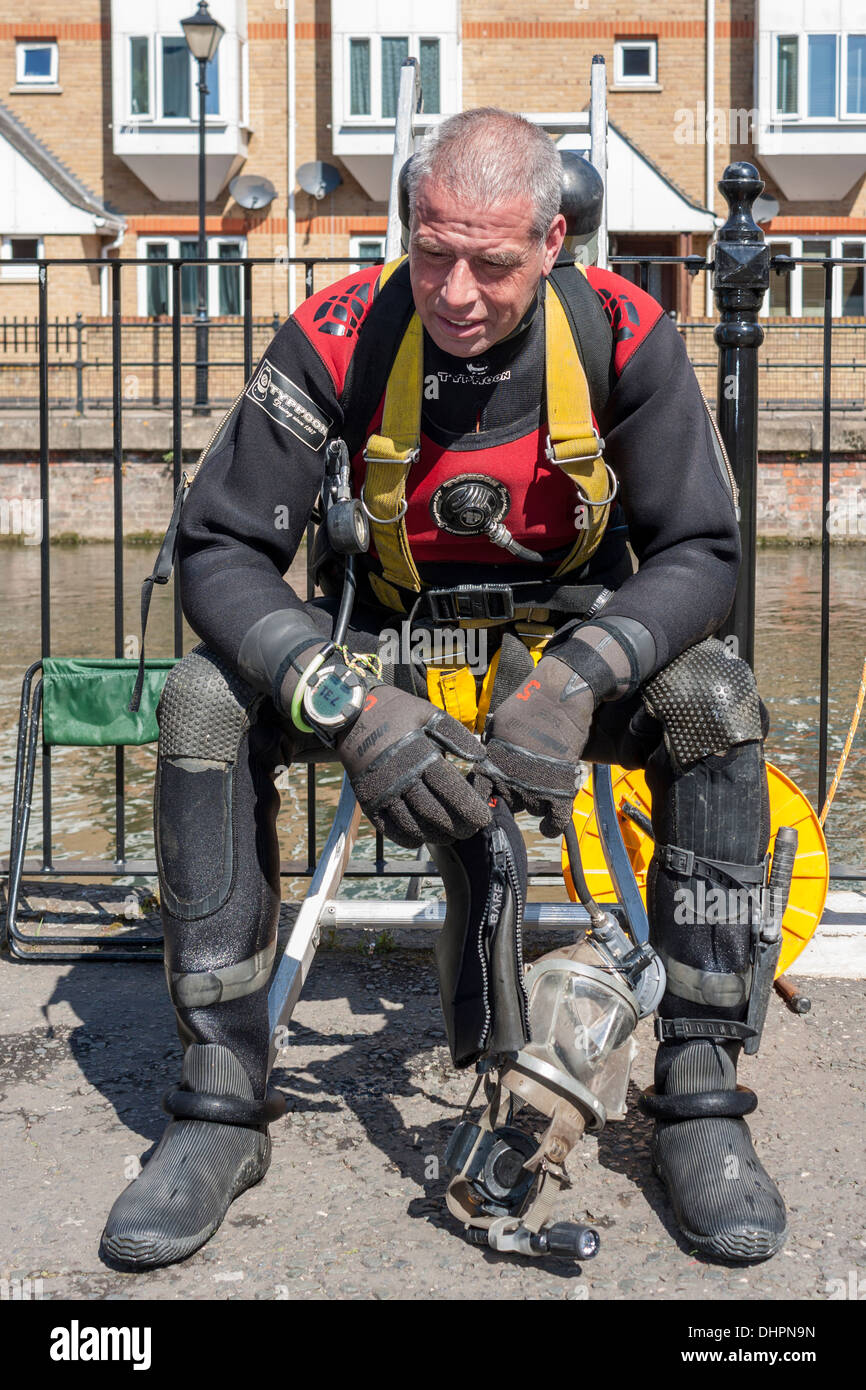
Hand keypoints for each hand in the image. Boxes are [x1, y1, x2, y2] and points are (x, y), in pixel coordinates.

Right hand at [335, 684, 491, 848]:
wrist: (352, 713)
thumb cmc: (396, 712)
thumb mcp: (428, 713)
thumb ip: (456, 735)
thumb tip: (481, 756)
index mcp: (418, 754)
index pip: (449, 788)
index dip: (468, 808)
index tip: (482, 819)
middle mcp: (399, 775)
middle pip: (432, 811)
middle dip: (455, 826)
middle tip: (470, 832)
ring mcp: (381, 790)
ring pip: (411, 824)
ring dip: (433, 835)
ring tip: (450, 837)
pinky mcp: (367, 799)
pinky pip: (386, 827)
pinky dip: (404, 837)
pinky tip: (419, 839)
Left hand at [479, 655, 594, 836]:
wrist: (559, 697)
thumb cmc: (527, 704)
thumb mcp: (498, 725)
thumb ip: (490, 748)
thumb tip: (482, 761)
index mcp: (491, 763)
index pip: (478, 793)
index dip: (480, 800)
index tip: (482, 804)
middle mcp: (510, 779)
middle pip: (507, 803)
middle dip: (512, 798)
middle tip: (522, 785)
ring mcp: (534, 786)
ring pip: (531, 810)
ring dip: (534, 803)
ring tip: (539, 789)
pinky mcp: (560, 789)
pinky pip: (555, 819)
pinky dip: (552, 826)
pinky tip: (547, 827)